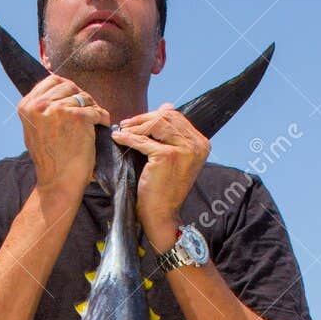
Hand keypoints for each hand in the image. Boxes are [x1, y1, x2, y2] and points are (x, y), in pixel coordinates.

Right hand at [18, 75, 110, 206]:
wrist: (58, 182)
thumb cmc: (50, 159)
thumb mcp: (34, 129)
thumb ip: (41, 109)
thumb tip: (55, 92)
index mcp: (27, 105)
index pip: (52, 81)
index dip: (67, 89)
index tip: (74, 100)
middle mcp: (40, 104)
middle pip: (69, 86)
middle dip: (81, 97)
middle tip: (88, 111)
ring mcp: (58, 109)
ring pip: (84, 97)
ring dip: (92, 108)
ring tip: (95, 121)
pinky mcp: (77, 117)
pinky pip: (95, 109)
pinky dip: (102, 117)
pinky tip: (102, 125)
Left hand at [111, 104, 209, 249]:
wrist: (162, 215)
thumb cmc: (164, 188)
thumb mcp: (173, 156)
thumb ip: (171, 133)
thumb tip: (167, 105)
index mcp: (201, 143)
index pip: (176, 117)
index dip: (154, 116)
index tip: (137, 121)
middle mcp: (197, 145)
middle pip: (166, 117)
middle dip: (143, 118)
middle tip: (126, 124)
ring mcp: (184, 150)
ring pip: (156, 125)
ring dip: (136, 126)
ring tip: (123, 130)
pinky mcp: (168, 156)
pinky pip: (144, 141)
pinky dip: (128, 138)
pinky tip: (119, 139)